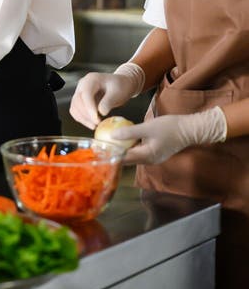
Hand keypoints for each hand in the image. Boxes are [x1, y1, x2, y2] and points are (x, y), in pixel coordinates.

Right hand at [69, 62, 144, 129]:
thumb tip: (101, 112)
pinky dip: (82, 119)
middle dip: (86, 115)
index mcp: (91, 79)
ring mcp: (80, 92)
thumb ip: (109, 101)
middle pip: (77, 101)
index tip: (97, 119)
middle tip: (98, 124)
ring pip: (75, 107)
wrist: (120, 85)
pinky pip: (76, 111)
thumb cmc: (120, 86)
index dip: (89, 107)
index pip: (86, 94)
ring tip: (95, 125)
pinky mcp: (80, 101)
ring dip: (83, 118)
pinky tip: (92, 124)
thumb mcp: (118, 92)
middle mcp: (82, 84)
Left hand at [112, 107, 227, 164]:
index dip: (110, 155)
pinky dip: (131, 146)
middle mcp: (149, 160)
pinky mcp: (156, 152)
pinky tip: (125, 138)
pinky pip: (139, 151)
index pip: (124, 159)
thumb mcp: (148, 127)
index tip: (99, 150)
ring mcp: (153, 157)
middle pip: (127, 159)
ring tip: (109, 141)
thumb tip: (111, 135)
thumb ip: (129, 132)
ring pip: (133, 155)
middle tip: (101, 145)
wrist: (190, 129)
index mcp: (147, 156)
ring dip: (122, 149)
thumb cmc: (170, 127)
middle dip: (114, 153)